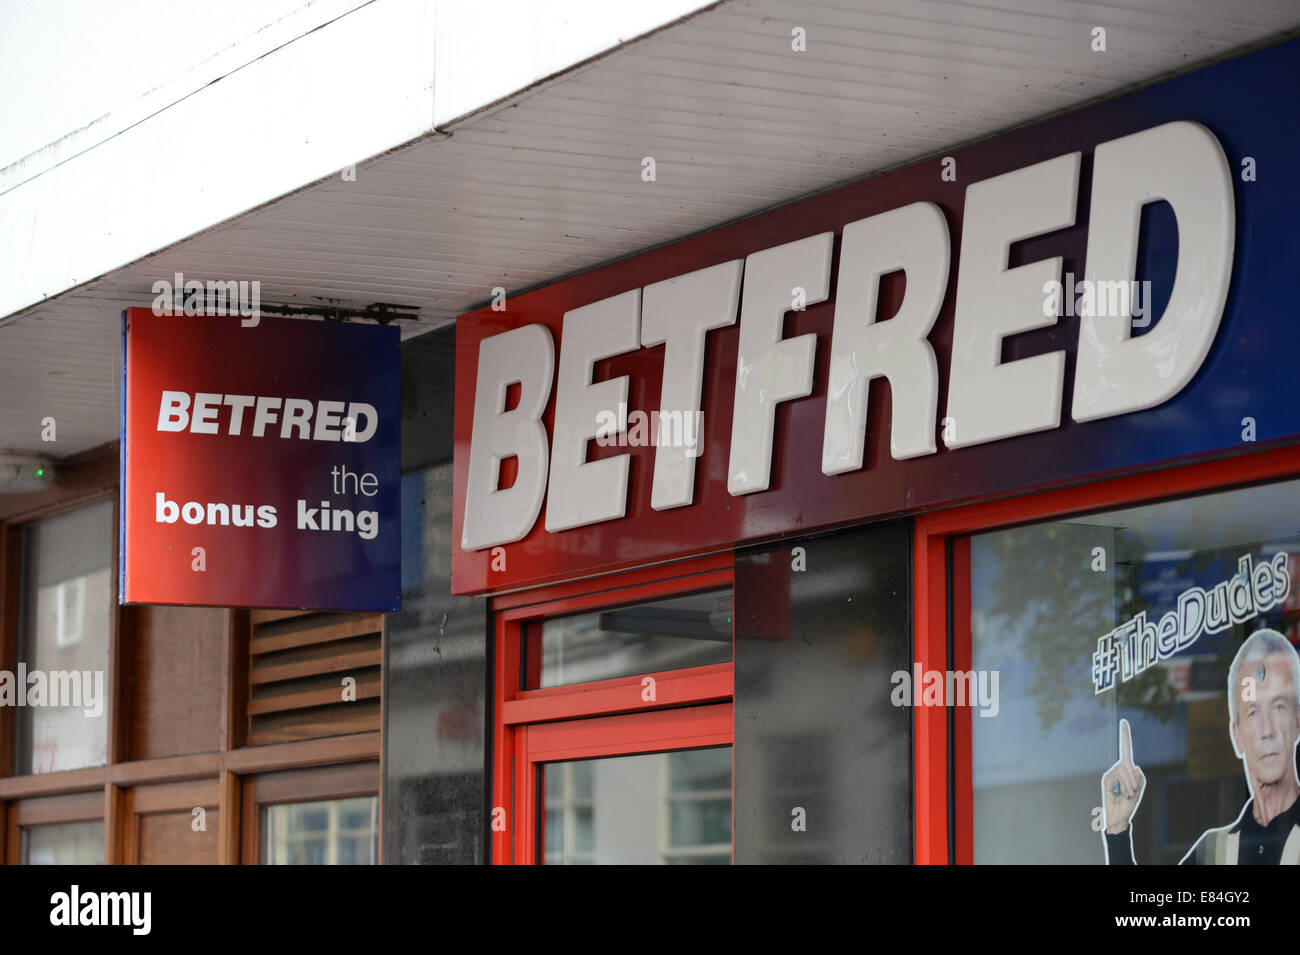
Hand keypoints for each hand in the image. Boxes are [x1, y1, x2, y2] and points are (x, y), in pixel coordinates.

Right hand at [1101, 718, 1145, 834]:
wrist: (1118, 816)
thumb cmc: (1129, 803)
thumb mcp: (1139, 789)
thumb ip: (1139, 777)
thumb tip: (1133, 766)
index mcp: (1127, 769)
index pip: (1126, 749)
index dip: (1125, 736)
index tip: (1123, 721)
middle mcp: (1118, 768)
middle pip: (1128, 765)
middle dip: (1133, 781)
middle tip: (1131, 793)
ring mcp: (1111, 773)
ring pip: (1125, 772)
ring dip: (1130, 786)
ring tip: (1126, 795)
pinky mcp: (1107, 778)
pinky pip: (1119, 777)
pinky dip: (1124, 787)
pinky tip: (1119, 794)